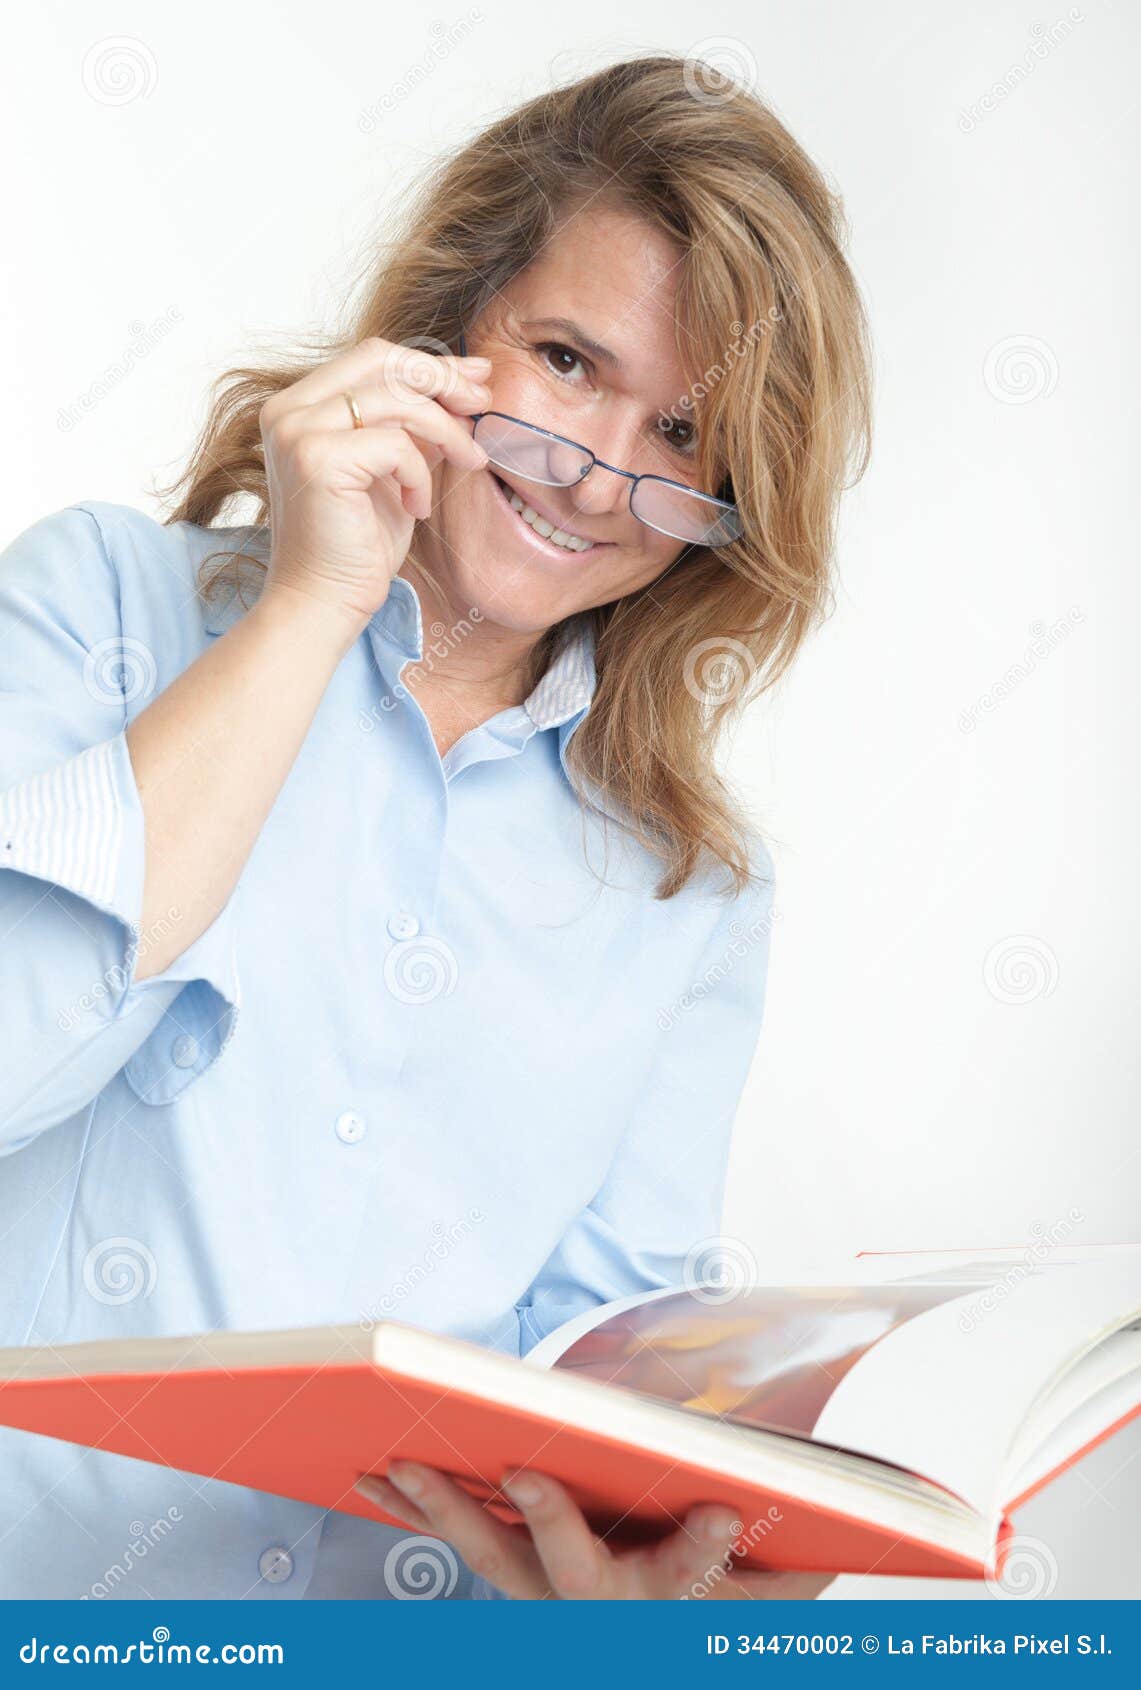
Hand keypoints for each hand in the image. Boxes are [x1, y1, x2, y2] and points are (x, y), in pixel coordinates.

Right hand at [258, 337, 491, 634]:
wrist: (324, 603)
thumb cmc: (357, 545)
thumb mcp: (391, 470)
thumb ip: (410, 426)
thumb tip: (462, 384)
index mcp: (299, 406)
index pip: (372, 358)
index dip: (428, 363)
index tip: (474, 377)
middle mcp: (289, 411)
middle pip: (382, 361)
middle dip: (443, 379)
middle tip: (482, 404)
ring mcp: (298, 432)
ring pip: (397, 401)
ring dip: (446, 432)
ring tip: (469, 462)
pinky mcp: (317, 460)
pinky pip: (397, 446)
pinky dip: (420, 474)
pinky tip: (416, 506)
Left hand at [356, 1464, 834, 1599]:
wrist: (673, 1637)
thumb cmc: (730, 1581)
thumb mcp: (771, 1572)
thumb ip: (787, 1549)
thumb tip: (843, 1519)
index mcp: (678, 1594)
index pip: (694, 1571)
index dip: (700, 1549)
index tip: (716, 1512)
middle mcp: (610, 1604)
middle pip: (574, 1571)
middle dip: (547, 1521)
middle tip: (524, 1473)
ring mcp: (552, 1593)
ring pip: (497, 1558)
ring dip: (450, 1510)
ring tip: (405, 1460)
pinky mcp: (514, 1575)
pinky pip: (462, 1542)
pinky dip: (418, 1508)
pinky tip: (375, 1474)